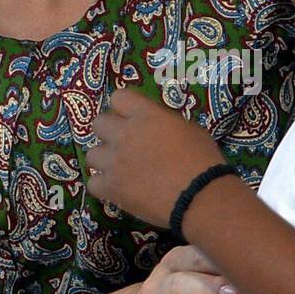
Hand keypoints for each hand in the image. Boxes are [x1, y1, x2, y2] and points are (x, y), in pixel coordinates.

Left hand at [85, 88, 225, 226]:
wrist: (200, 196)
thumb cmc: (202, 160)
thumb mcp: (189, 129)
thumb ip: (166, 122)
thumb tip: (156, 125)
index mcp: (146, 115)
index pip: (119, 97)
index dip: (124, 108)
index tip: (132, 119)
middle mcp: (124, 134)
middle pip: (99, 123)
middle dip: (109, 132)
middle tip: (124, 145)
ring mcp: (114, 162)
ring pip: (91, 154)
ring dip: (104, 160)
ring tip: (120, 170)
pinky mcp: (111, 188)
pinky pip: (92, 183)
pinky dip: (103, 186)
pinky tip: (117, 189)